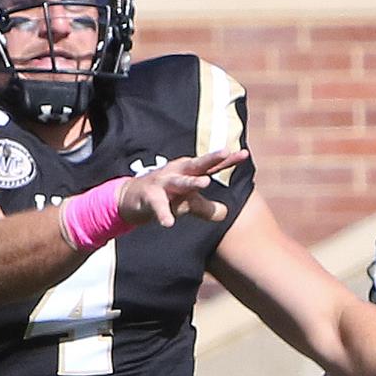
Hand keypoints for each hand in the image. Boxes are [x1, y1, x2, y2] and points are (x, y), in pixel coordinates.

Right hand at [117, 148, 245, 227]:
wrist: (131, 198)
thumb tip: (225, 214)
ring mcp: (162, 183)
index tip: (244, 154)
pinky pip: (158, 205)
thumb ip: (206, 207)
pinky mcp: (149, 196)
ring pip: (179, 182)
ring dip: (191, 181)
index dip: (227, 160)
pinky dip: (163, 213)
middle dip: (211, 158)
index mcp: (188, 172)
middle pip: (197, 165)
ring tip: (205, 183)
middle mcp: (177, 173)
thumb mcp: (187, 203)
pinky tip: (168, 223)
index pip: (211, 166)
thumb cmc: (164, 196)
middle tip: (226, 152)